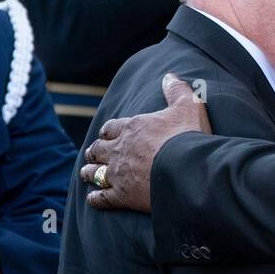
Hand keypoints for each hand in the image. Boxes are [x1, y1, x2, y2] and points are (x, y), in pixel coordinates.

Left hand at [81, 73, 209, 211]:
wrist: (185, 168)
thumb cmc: (187, 136)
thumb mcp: (187, 105)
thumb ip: (177, 90)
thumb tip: (170, 75)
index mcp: (132, 128)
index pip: (111, 128)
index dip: (108, 132)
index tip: (106, 134)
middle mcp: (119, 150)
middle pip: (98, 150)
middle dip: (95, 152)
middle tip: (93, 154)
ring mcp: (118, 173)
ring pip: (94, 172)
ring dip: (90, 173)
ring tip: (87, 173)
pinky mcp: (122, 195)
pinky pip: (101, 198)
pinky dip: (95, 198)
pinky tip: (93, 199)